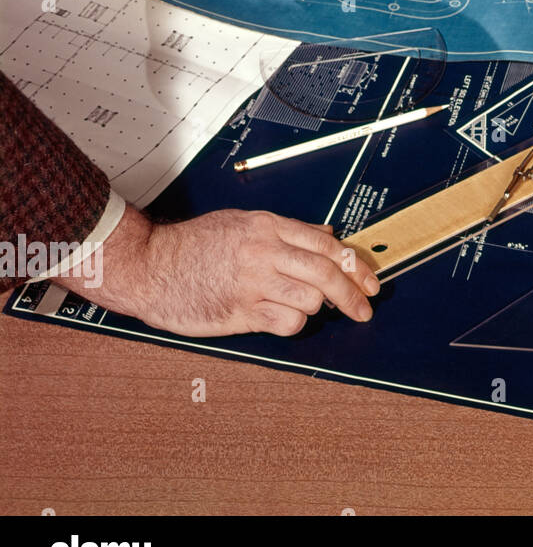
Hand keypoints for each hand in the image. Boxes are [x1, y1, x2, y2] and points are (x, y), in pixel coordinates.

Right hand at [57, 204, 378, 337]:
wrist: (149, 265)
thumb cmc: (193, 244)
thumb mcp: (242, 223)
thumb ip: (287, 230)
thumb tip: (327, 233)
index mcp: (268, 226)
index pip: (327, 244)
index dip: (355, 265)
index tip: (370, 282)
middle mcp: (264, 251)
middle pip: (327, 273)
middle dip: (353, 294)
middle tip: (364, 309)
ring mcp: (253, 282)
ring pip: (311, 299)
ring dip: (315, 308)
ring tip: (301, 307)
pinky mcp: (240, 311)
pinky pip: (287, 322)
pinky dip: (293, 324)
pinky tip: (281, 318)